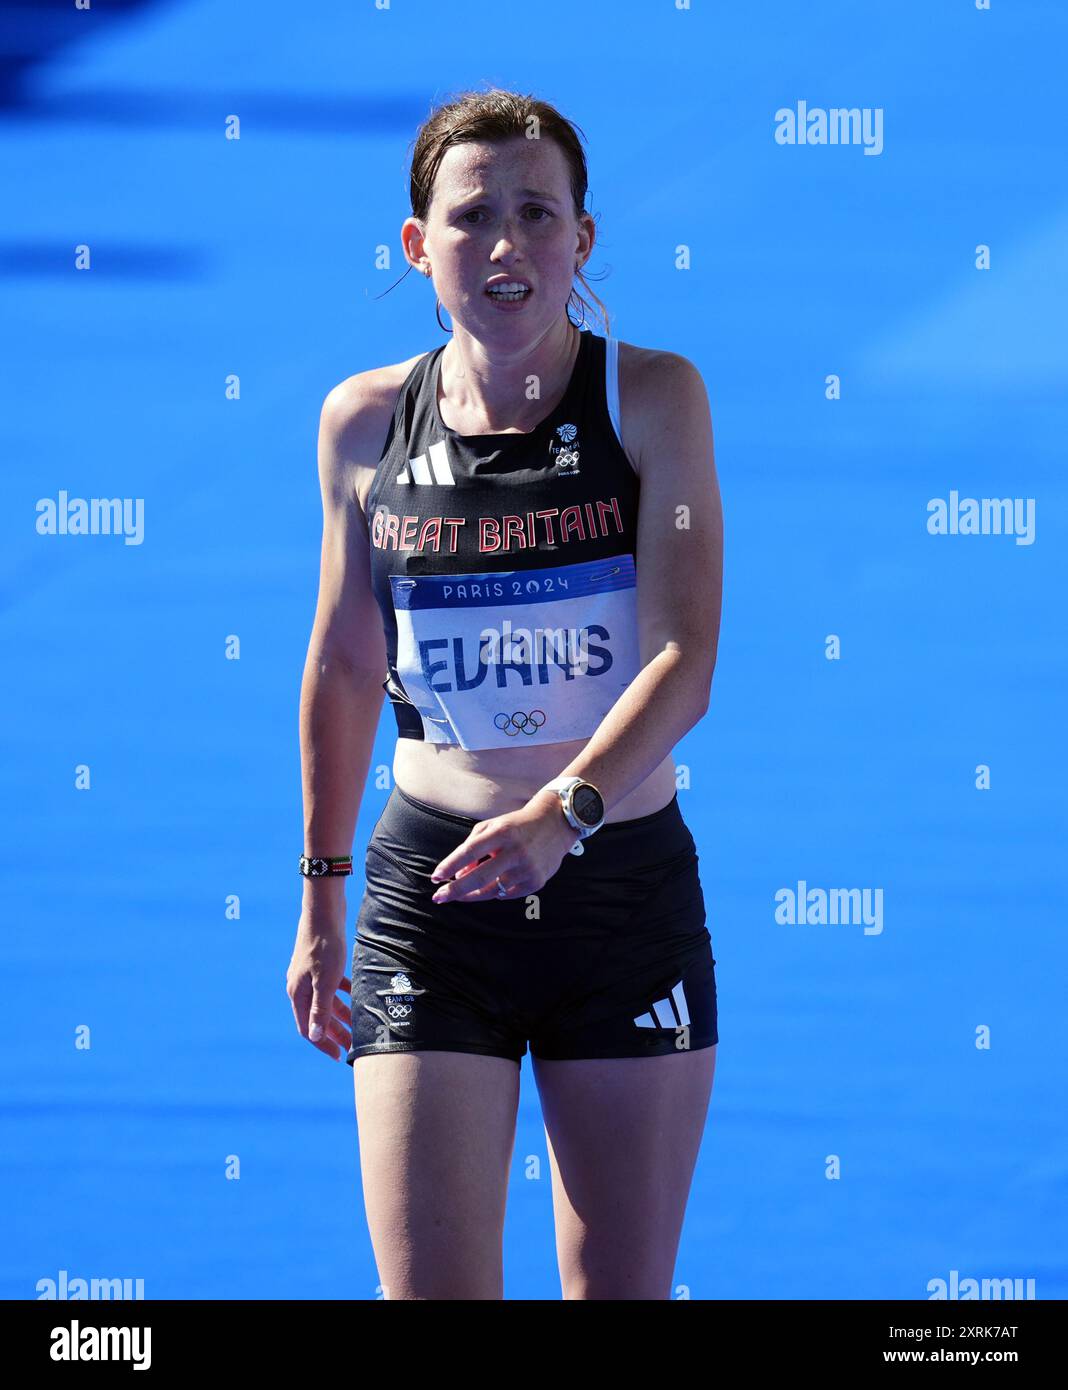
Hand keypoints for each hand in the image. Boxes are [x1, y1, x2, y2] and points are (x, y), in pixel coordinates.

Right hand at [286, 893, 350, 1060]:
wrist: (324, 911)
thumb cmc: (325, 946)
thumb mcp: (326, 981)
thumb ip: (321, 1009)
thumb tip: (314, 1036)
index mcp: (298, 993)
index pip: (308, 1028)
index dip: (323, 1043)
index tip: (339, 1056)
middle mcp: (300, 986)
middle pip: (317, 1017)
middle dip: (334, 1032)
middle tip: (353, 1045)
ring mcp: (309, 974)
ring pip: (325, 1001)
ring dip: (341, 1014)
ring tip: (358, 1024)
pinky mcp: (320, 963)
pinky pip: (331, 986)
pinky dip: (342, 993)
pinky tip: (356, 995)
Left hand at [429, 790, 579, 903]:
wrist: (556, 823)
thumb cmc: (516, 825)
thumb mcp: (493, 826)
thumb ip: (472, 847)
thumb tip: (459, 876)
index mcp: (502, 832)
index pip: (470, 851)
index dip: (450, 865)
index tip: (435, 877)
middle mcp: (515, 851)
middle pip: (479, 877)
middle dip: (455, 890)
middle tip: (438, 897)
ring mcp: (528, 868)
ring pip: (492, 890)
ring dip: (473, 894)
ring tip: (461, 894)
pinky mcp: (537, 881)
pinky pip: (508, 894)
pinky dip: (496, 892)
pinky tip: (492, 886)